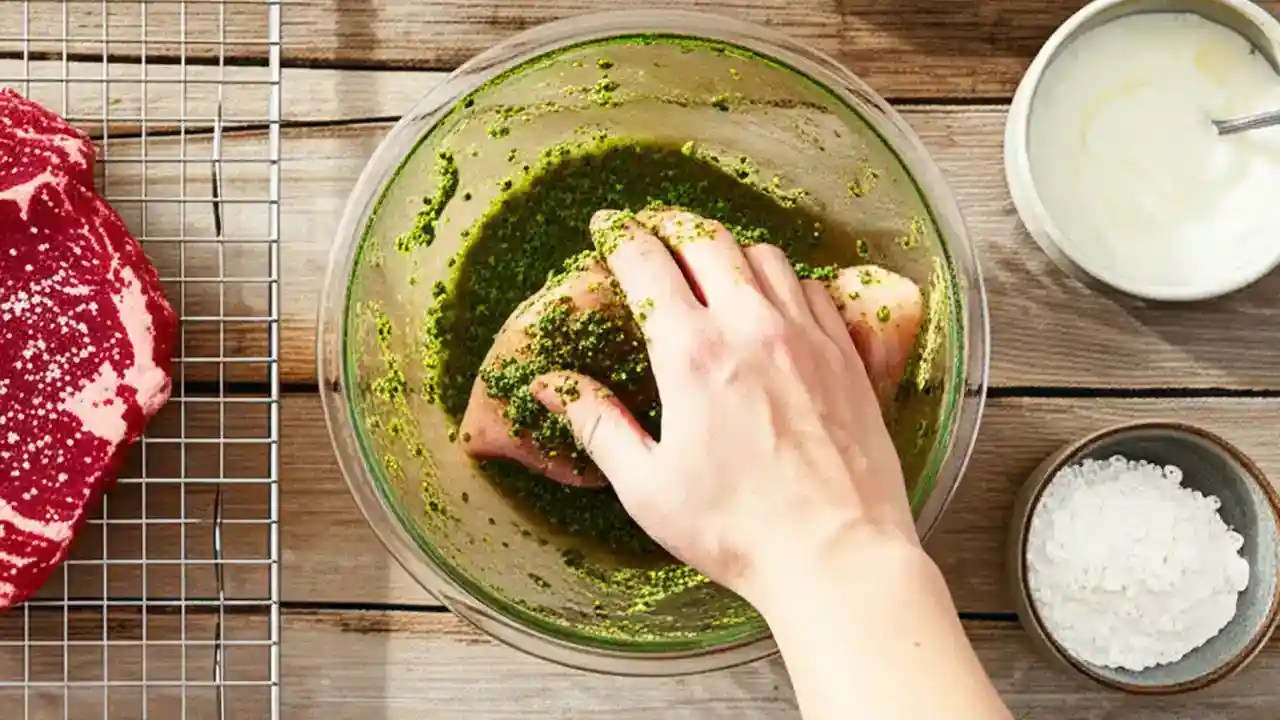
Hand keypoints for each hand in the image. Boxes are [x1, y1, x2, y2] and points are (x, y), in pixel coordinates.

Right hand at [531, 208, 915, 601]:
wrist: (837, 555)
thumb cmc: (736, 529)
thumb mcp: (647, 486)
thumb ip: (597, 424)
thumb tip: (549, 385)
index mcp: (692, 355)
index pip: (646, 263)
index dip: (619, 236)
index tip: (605, 227)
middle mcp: (752, 328)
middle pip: (707, 240)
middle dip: (671, 226)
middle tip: (652, 232)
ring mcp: (807, 337)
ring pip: (764, 256)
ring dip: (729, 250)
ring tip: (711, 265)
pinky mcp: (846, 356)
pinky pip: (812, 289)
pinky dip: (783, 281)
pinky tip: (773, 303)